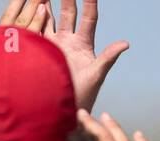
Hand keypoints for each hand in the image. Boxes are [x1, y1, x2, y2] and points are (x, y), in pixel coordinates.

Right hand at [0, 0, 128, 111]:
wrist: (64, 110)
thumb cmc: (84, 96)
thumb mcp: (96, 75)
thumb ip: (108, 57)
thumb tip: (125, 43)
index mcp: (84, 45)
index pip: (89, 18)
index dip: (89, 3)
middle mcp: (69, 42)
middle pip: (69, 14)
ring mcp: (54, 46)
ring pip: (50, 20)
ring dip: (47, 5)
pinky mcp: (41, 52)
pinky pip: (37, 31)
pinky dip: (34, 19)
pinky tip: (33, 7)